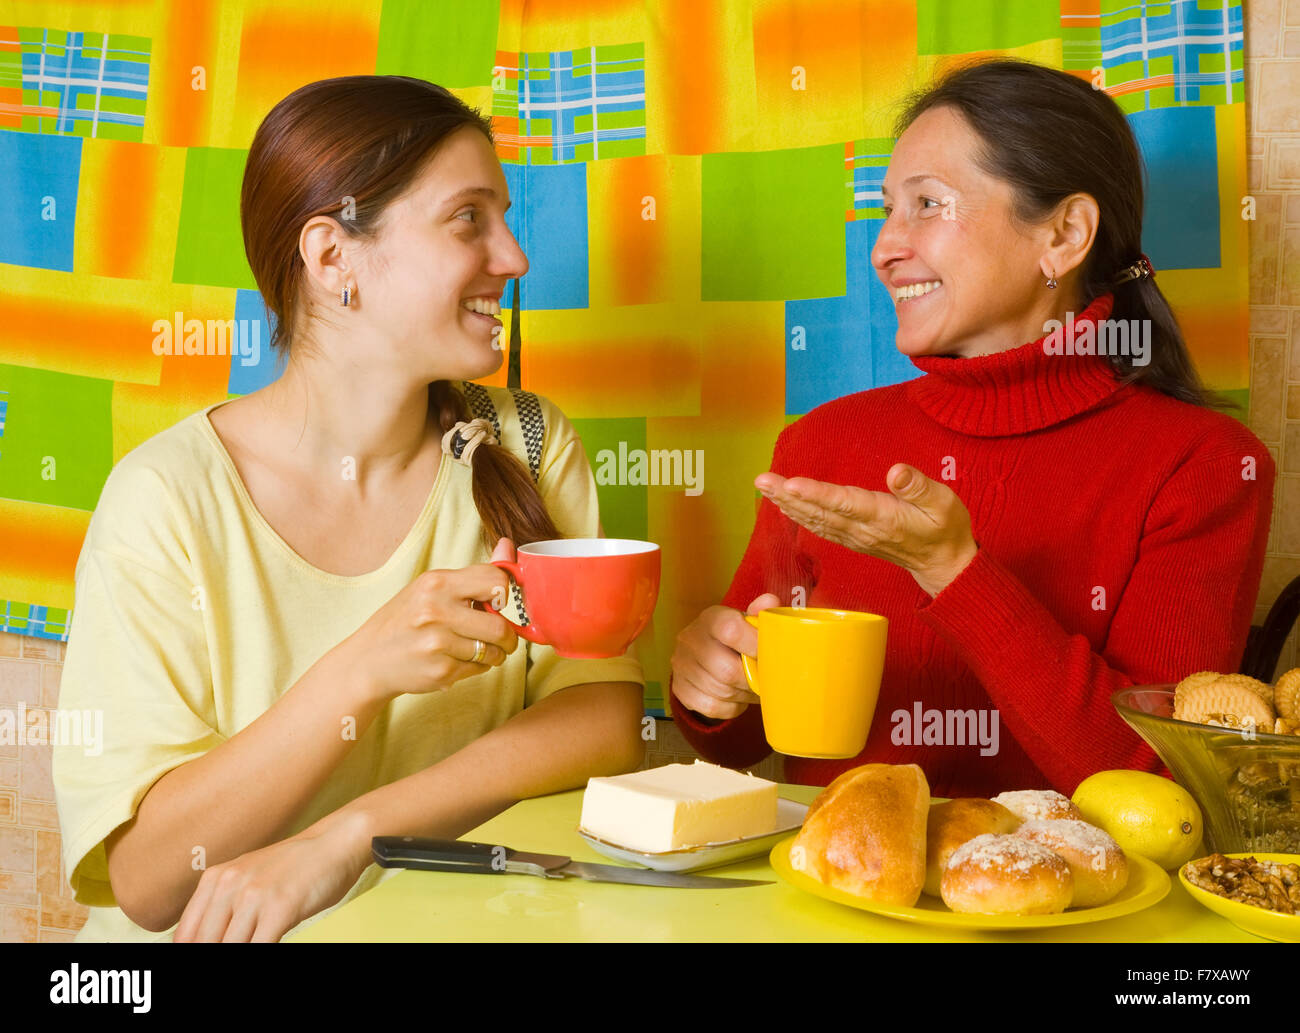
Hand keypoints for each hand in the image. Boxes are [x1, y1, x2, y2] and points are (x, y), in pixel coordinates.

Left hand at [173, 812, 369, 942]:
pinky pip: (259, 948)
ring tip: (255, 944)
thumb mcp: (249, 877)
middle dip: (215, 954)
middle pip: (205, 944)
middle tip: (231, 956)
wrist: (335, 843)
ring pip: (230, 947)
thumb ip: (224, 906)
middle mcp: (230, 884)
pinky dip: (261, 953)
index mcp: (216, 878)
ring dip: (240, 953)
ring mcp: (254, 895)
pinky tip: (271, 944)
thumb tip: (207, 939)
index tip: (207, 954)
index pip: (185, 935)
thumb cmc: (296, 865)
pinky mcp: (280, 908)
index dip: (191, 951)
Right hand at [344, 537, 520, 701]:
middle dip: (509, 637)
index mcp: (436, 583)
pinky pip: (478, 669)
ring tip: (477, 650)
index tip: (498, 605)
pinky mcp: (440, 671)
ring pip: (493, 652)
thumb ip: (473, 574)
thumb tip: (508, 546)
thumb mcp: (431, 588)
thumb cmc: (405, 619)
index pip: (496, 581)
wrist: (369, 660)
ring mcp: (437, 643)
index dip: (505, 595)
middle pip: (500, 626)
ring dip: (493, 654)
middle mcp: (436, 611)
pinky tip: (457, 660)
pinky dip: (476, 667)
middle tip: (503, 639)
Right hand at [670, 594, 779, 719]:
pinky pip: (710, 707)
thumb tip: (770, 601)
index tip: (768, 656)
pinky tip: (735, 698)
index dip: (754, 646)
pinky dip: (729, 707)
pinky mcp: (679, 688)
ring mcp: (681, 664)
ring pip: (720, 691)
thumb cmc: (734, 637)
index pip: (730, 630)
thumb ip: (761, 614)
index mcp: (711, 617)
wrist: (704, 652)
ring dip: (742, 695)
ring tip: (752, 689)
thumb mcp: (747, 622)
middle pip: (726, 670)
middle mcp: (690, 638)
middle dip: (751, 681)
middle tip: (764, 681)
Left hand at [755, 464, 978, 596]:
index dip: (816, 494)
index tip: (791, 484)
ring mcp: (856, 537)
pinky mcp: (853, 539)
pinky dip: (800, 515)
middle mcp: (863, 529)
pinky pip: (821, 527)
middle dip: (789, 495)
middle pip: (820, 511)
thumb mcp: (944, 503)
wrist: (944, 563)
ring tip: (765, 487)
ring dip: (788, 503)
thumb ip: (919, 487)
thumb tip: (895, 471)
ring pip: (816, 519)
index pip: (844, 503)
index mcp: (883, 518)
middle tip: (762, 480)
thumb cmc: (946, 528)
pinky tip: (784, 504)